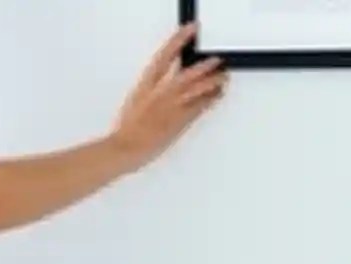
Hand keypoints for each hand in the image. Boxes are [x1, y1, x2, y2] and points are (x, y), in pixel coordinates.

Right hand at [110, 23, 227, 171]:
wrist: (127, 146)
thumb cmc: (130, 126)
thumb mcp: (138, 98)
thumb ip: (153, 87)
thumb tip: (169, 79)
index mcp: (146, 84)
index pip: (165, 55)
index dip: (179, 40)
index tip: (191, 30)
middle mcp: (160, 93)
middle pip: (186, 73)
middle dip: (204, 65)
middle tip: (217, 59)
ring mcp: (170, 107)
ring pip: (197, 89)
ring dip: (213, 81)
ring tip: (224, 77)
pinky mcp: (179, 121)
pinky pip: (199, 107)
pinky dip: (211, 99)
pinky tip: (218, 94)